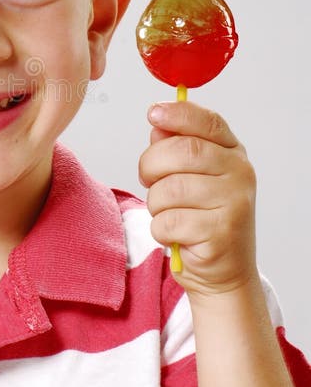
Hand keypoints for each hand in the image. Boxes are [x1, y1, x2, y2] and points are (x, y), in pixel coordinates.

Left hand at [138, 101, 257, 297]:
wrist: (223, 274)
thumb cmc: (200, 218)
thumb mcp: (189, 177)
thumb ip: (174, 148)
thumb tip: (158, 125)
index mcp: (232, 153)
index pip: (208, 122)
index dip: (178, 114)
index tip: (153, 113)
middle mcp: (240, 174)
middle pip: (181, 152)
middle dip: (150, 165)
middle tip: (147, 179)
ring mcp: (234, 204)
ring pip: (169, 189)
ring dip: (155, 203)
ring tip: (168, 213)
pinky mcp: (221, 233)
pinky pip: (168, 221)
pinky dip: (161, 229)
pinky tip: (175, 234)